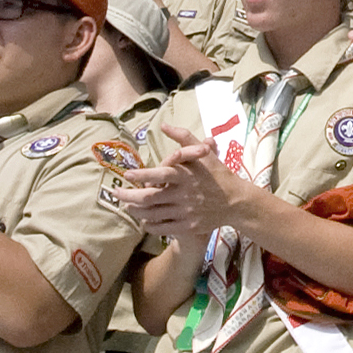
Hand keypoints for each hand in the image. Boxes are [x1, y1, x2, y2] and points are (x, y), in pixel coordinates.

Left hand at [117, 135, 242, 255]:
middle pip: (149, 198)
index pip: (161, 174)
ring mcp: (186, 212)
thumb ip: (183, 138)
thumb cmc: (217, 174)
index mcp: (186, 175)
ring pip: (152, 214)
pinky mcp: (188, 226)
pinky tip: (144, 220)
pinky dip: (150, 225)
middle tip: (115, 193)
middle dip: (129, 196)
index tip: (127, 175)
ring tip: (127, 205)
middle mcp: (184, 194)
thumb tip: (163, 125)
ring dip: (136, 210)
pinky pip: (162, 228)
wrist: (236, 201)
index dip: (142, 175)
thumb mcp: (203, 153)